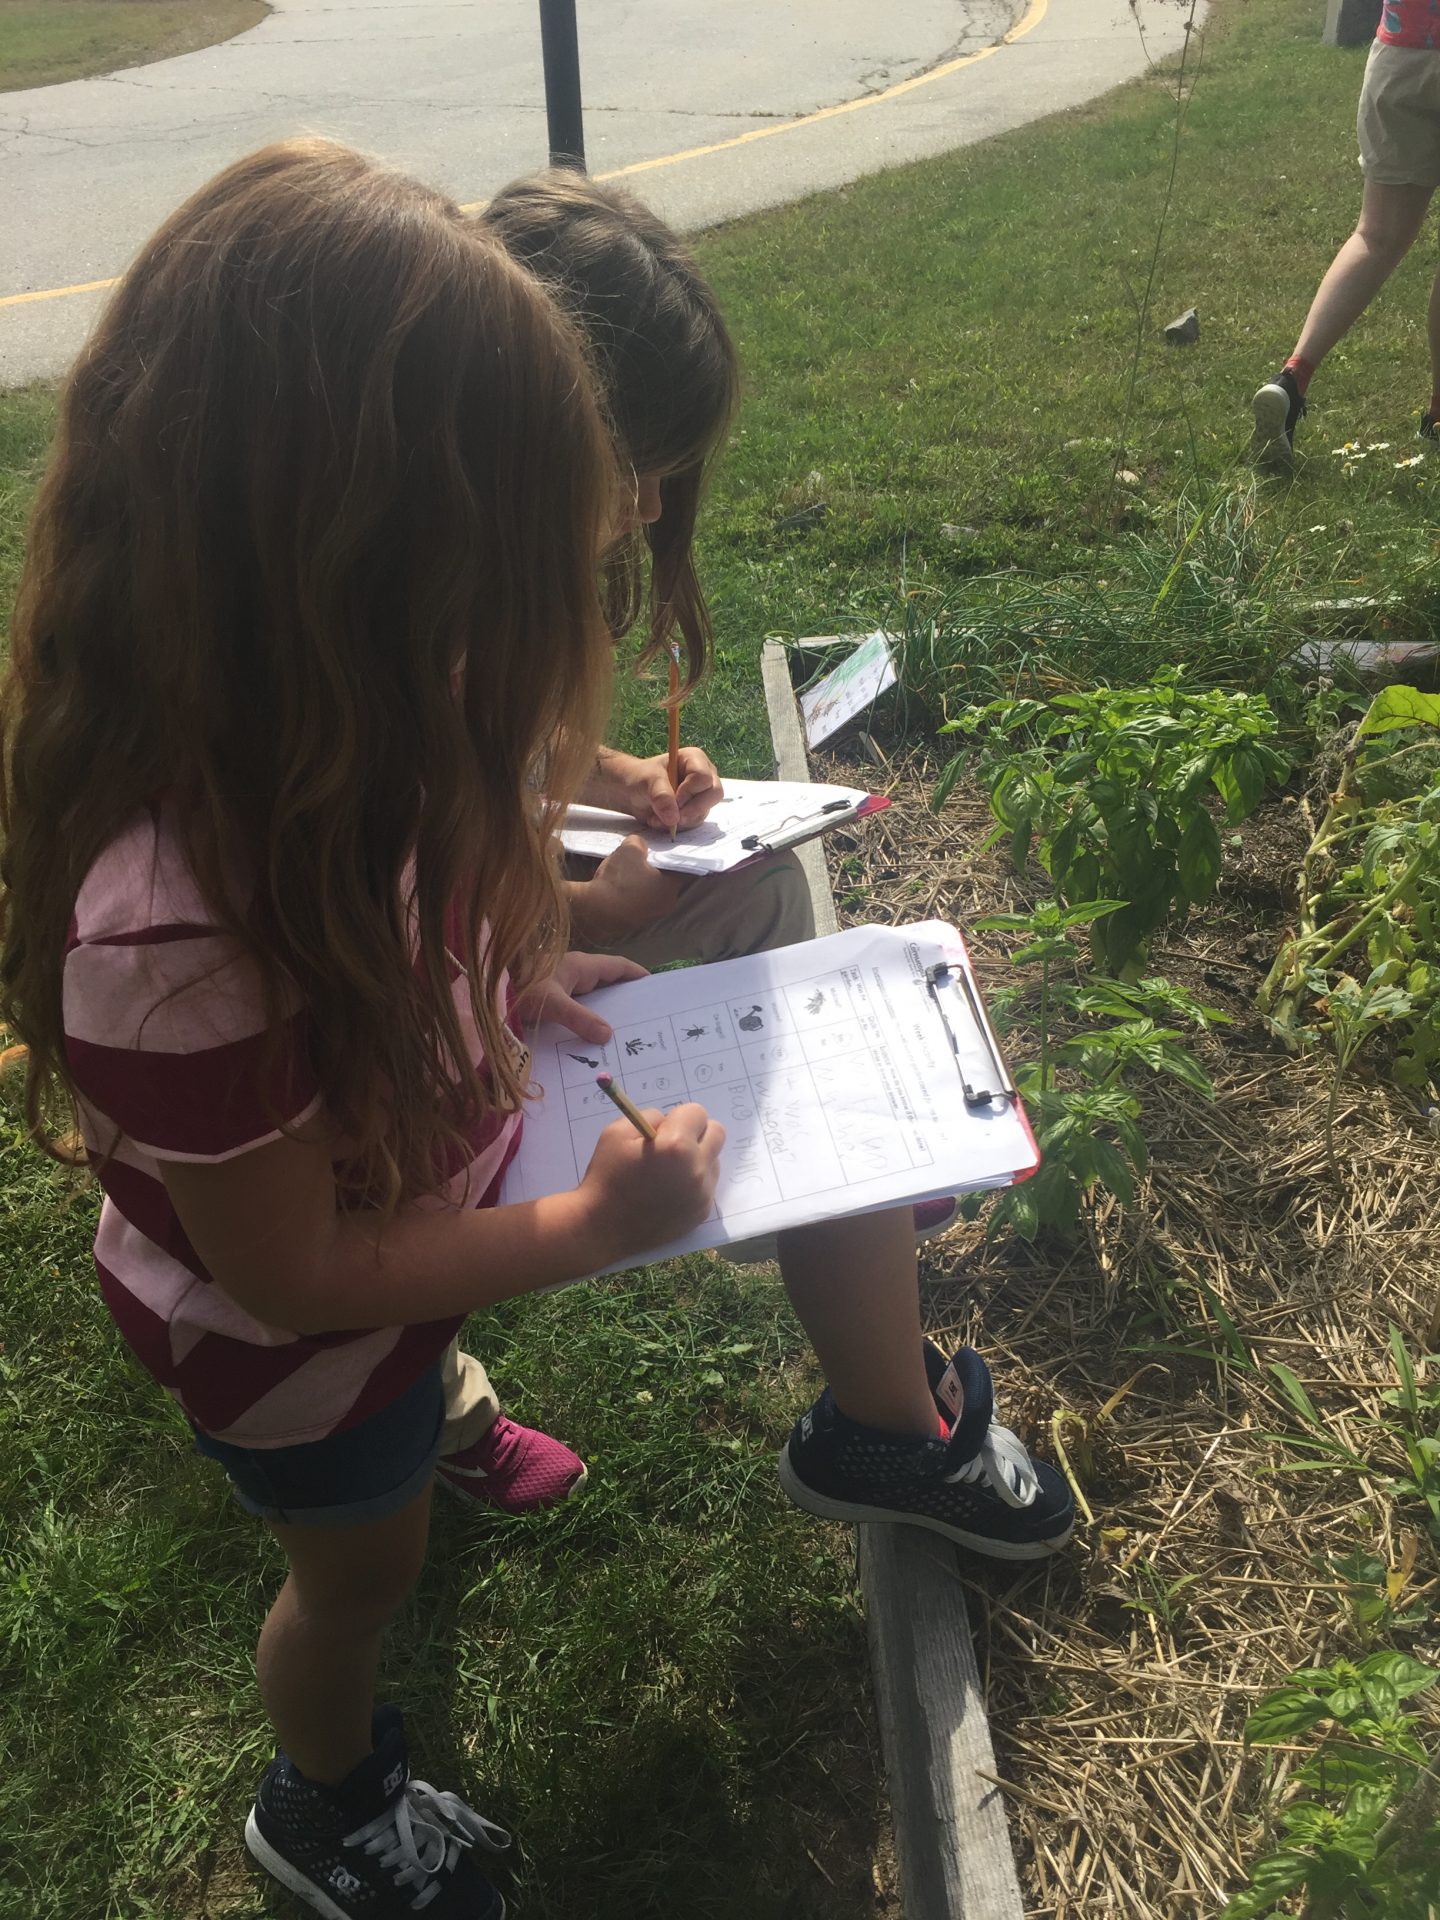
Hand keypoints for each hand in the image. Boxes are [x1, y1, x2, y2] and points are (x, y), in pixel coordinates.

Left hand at [517, 951, 646, 1044]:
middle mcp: (573, 973)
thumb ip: (579, 1018)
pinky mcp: (548, 999)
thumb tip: (609, 1035)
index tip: (658, 989)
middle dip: (626, 1000)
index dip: (638, 975)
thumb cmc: (518, 987)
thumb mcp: (551, 1003)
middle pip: (608, 984)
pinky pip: (576, 1009)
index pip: (619, 966)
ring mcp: (560, 985)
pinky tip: (590, 1041)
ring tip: (623, 1037)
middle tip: (646, 1021)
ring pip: (591, 999)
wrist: (482, 987)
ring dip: (605, 1013)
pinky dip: (587, 1021)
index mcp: (580, 966)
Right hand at [568, 837, 684, 945]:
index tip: (663, 848)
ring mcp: (650, 917)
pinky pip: (637, 903)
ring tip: (627, 871)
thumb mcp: (629, 850)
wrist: (593, 912)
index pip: (680, 868)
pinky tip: (617, 887)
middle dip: (655, 869)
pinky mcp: (634, 923)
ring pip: (650, 893)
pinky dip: (631, 894)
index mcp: (671, 887)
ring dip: (642, 883)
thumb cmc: (618, 880)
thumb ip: (639, 843)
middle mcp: (666, 905)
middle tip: (643, 857)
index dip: (671, 856)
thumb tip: (640, 845)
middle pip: (665, 881)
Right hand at [579, 1101, 725, 1257]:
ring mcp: (702, 1193)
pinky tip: (669, 1190)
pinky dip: (694, 1182)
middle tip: (671, 1144)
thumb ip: (650, 1117)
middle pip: (717, 1133)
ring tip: (667, 1172)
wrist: (603, 1228)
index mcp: (677, 1146)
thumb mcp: (617, 1132)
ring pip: (713, 1160)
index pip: (697, 1112)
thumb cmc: (606, 1177)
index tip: (662, 1130)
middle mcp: (697, 1169)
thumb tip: (669, 1121)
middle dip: (696, 1132)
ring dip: (697, 1158)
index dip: (678, 1117)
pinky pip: (708, 1184)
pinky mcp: (702, 1212)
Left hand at [592, 745, 722, 832]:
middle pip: (714, 794)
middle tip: (672, 817)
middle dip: (692, 809)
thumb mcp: (648, 780)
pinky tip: (661, 822)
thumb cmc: (641, 778)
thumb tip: (674, 818)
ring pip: (704, 811)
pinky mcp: (697, 811)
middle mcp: (704, 776)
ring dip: (680, 820)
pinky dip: (678, 826)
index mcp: (695, 759)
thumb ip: (661, 794)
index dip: (689, 792)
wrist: (632, 793)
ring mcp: (702, 795)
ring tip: (657, 818)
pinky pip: (695, 822)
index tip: (673, 800)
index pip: (703, 778)